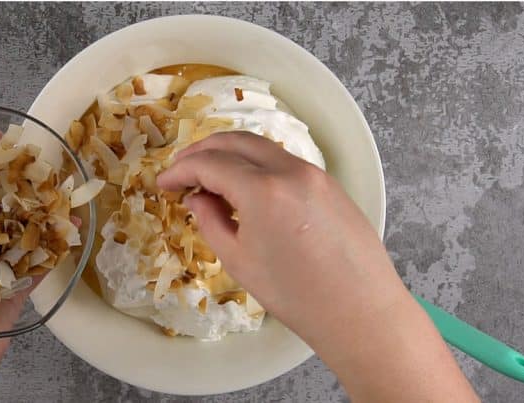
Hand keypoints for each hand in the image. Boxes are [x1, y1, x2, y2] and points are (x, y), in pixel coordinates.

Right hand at [158, 132, 477, 401]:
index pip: (211, 163)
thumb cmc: (296, 295)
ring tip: (212, 179)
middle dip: (203, 151)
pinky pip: (285, 162)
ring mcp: (315, 174)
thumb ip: (212, 221)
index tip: (164, 183)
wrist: (359, 311)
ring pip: (263, 148)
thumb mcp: (240, 261)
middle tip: (182, 170)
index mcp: (264, 189)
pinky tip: (248, 188)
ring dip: (232, 155)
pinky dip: (258, 165)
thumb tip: (199, 198)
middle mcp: (291, 170)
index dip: (181, 170)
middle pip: (236, 141)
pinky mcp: (330, 184)